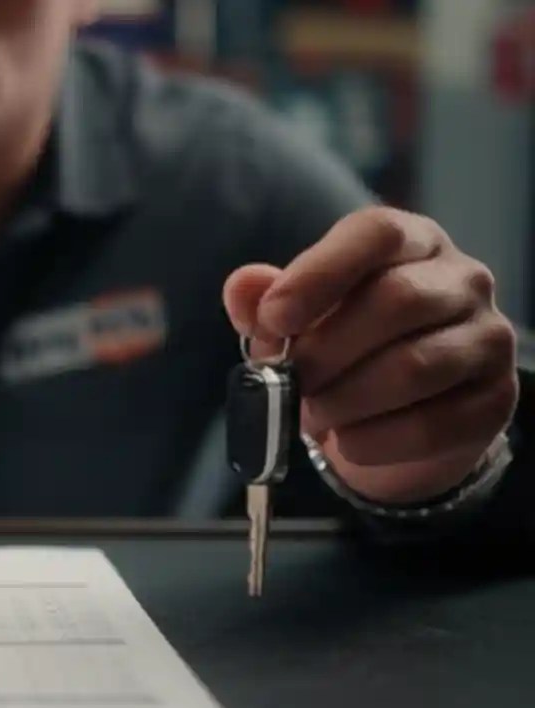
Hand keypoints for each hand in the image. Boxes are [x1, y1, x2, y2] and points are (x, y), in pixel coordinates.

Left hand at [224, 208, 518, 504]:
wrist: (397, 414)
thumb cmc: (342, 346)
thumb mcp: (297, 318)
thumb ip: (266, 301)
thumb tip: (243, 287)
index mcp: (410, 241)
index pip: (377, 233)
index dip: (320, 272)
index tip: (273, 318)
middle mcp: (462, 280)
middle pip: (397, 300)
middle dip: (325, 350)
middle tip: (289, 384)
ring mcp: (488, 338)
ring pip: (415, 366)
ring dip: (346, 400)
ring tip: (311, 416)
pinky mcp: (495, 400)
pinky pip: (434, 424)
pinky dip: (375, 440)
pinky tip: (347, 443)